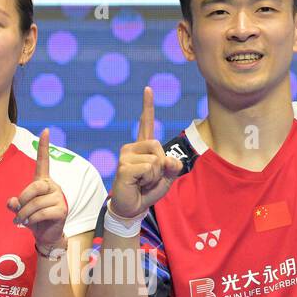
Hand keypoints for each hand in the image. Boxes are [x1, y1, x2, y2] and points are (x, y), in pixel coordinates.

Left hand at [6, 127, 68, 250]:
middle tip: (18, 210)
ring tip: (20, 221)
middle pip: (35, 186)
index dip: (44, 146)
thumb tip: (12, 203)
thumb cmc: (33, 218)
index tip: (45, 130)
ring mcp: (59, 198)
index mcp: (43, 182)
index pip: (44, 161)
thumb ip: (14, 204)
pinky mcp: (62, 210)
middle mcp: (53, 186)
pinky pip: (42, 212)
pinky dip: (32, 219)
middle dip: (23, 199)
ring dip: (24, 214)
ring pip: (36, 203)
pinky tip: (29, 223)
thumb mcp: (20, 209)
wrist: (46, 235)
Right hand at [109, 86, 182, 218]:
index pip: (146, 123)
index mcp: (141, 148)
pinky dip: (149, 180)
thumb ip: (172, 167)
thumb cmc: (147, 191)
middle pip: (157, 146)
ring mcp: (125, 156)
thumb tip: (169, 160)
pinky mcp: (124, 166)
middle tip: (149, 178)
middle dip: (161, 166)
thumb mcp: (166, 178)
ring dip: (155, 176)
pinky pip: (149, 168)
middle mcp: (131, 148)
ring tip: (143, 182)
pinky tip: (138, 184)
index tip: (148, 88)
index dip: (147, 106)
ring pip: (155, 160)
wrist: (132, 208)